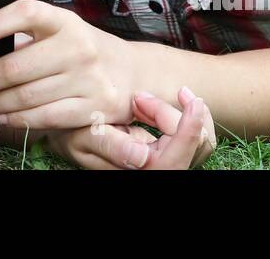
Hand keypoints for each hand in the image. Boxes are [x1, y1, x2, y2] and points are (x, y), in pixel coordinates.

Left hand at [0, 0, 136, 129]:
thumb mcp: (64, 30)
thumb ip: (30, 36)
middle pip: (14, 67)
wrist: (135, 73)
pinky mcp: (92, 107)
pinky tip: (2, 116)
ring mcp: (86, 79)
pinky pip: (43, 117)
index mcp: (65, 21)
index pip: (23, 13)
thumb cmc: (86, 50)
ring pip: (24, 97)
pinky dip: (16, 119)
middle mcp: (77, 47)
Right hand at [45, 87, 216, 169]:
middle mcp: (157, 169)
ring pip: (200, 142)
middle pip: (193, 145)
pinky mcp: (169, 151)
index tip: (193, 99)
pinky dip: (182, 116)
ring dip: (180, 114)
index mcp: (139, 171)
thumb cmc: (73, 133)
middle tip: (138, 98)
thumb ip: (112, 146)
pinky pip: (193, 137)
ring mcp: (165, 161)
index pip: (175, 158)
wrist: (69, 132)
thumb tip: (143, 158)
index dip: (189, 129)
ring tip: (142, 100)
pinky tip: (153, 105)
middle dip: (174, 114)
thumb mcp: (84, 136)